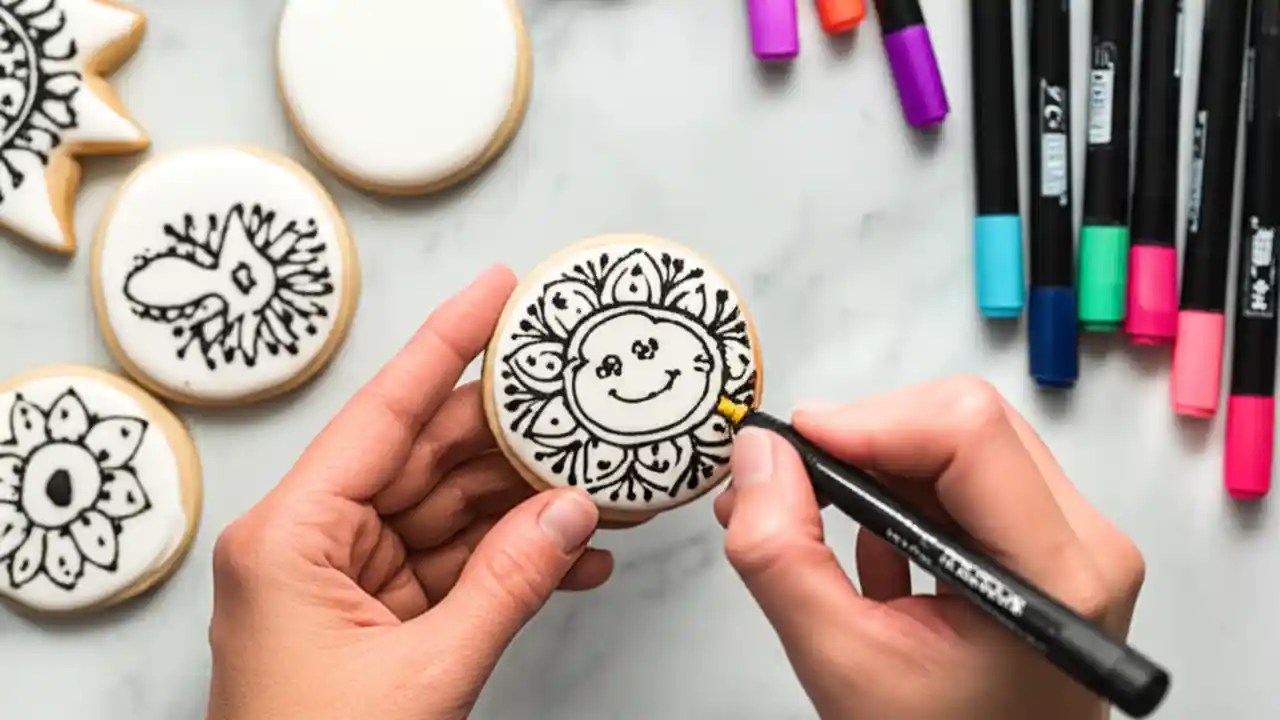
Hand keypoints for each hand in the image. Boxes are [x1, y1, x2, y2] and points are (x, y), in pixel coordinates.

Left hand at [207, 266, 612, 719]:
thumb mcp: (425, 674)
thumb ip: (508, 583)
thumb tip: (572, 511)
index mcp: (290, 536)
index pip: (384, 413)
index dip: (446, 344)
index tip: (497, 292)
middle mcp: (312, 544)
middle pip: (425, 458)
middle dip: (509, 435)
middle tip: (578, 397)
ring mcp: (347, 582)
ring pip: (449, 513)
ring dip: (524, 505)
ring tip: (600, 482)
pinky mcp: (378, 619)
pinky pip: (455, 568)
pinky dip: (511, 563)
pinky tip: (575, 558)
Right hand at [716, 377, 1144, 719]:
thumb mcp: (842, 665)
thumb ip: (785, 557)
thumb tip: (756, 456)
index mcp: (1056, 576)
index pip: (969, 434)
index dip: (870, 421)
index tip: (795, 442)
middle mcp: (1084, 544)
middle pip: (965, 424)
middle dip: (865, 437)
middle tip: (790, 476)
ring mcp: (1071, 542)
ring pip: (962, 440)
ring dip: (875, 463)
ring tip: (812, 512)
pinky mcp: (1046, 543)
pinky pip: (967, 475)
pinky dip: (901, 490)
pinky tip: (867, 546)